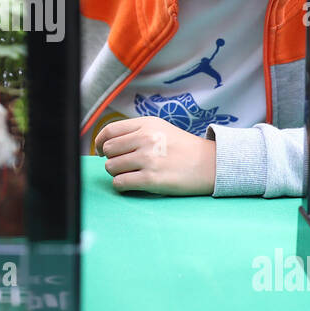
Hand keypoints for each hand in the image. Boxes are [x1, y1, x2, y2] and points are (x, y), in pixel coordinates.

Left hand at [95, 117, 215, 195]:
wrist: (210, 164)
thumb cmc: (183, 148)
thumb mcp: (160, 128)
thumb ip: (135, 131)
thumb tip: (106, 142)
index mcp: (146, 124)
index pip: (109, 131)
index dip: (99, 142)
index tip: (100, 151)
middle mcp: (146, 139)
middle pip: (108, 150)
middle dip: (111, 159)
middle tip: (122, 164)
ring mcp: (148, 159)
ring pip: (111, 167)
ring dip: (117, 173)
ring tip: (130, 174)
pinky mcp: (151, 179)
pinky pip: (120, 183)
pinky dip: (121, 185)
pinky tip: (131, 184)